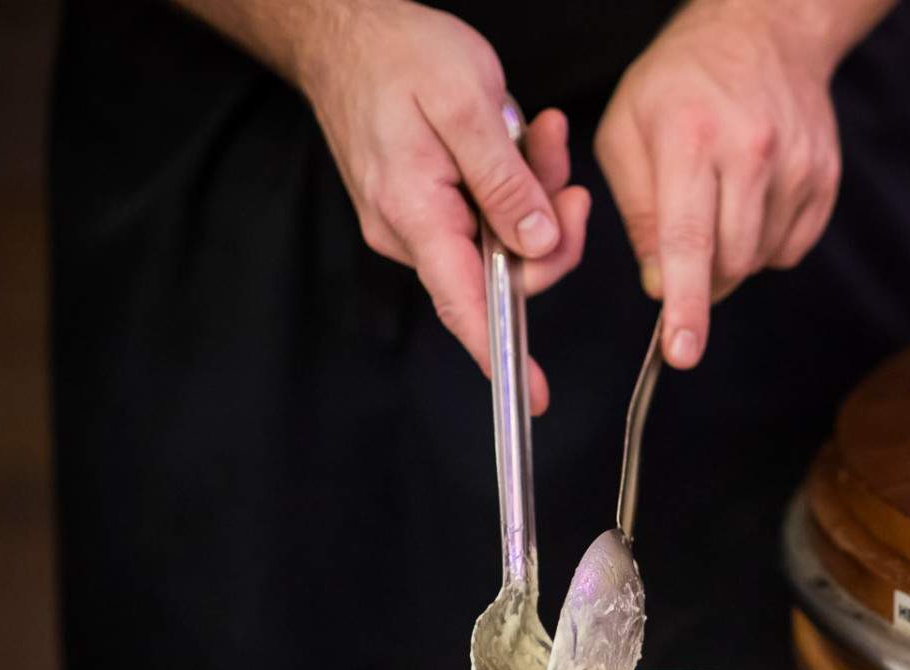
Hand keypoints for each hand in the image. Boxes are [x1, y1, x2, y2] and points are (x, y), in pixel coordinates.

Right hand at [293, 0, 587, 412]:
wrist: (347, 29)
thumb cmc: (399, 55)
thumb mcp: (467, 107)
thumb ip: (505, 183)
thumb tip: (537, 245)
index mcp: (417, 214)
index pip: (465, 305)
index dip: (502, 355)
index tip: (533, 393)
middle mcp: (413, 231)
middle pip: (506, 272)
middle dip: (551, 229)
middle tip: (563, 170)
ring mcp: (420, 220)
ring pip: (506, 240)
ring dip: (538, 194)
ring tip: (542, 134)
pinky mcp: (431, 204)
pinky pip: (491, 215)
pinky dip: (518, 183)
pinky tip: (524, 140)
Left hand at [595, 0, 887, 368]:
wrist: (764, 34)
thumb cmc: (680, 82)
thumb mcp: (627, 130)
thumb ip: (638, 211)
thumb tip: (660, 284)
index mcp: (691, 137)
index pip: (689, 239)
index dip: (684, 304)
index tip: (682, 351)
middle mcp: (751, 151)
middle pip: (729, 260)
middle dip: (700, 279)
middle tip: (681, 256)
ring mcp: (797, 167)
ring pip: (760, 260)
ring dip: (732, 259)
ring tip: (717, 206)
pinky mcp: (824, 179)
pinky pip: (790, 248)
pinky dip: (764, 244)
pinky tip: (750, 202)